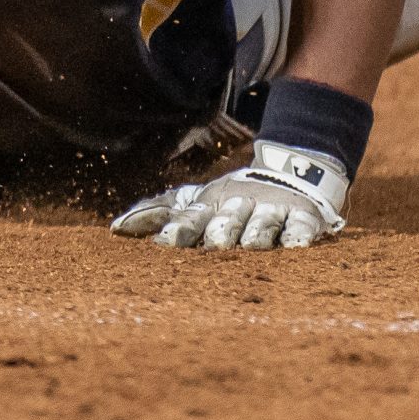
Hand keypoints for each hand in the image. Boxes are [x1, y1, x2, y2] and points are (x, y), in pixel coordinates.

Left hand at [111, 142, 350, 249]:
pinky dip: (298, 235)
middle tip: (215, 244)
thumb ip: (156, 213)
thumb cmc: (229, 199)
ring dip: (256, 234)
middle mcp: (238, 208)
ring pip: (262, 226)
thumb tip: (115, 228)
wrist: (288, 174)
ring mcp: (272, 212)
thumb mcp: (194, 201)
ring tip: (251, 244)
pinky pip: (302, 228)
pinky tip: (295, 245)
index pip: (190, 219)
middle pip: (227, 224)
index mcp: (208, 206)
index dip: (179, 231)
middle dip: (220, 233)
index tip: (165, 244)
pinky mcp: (303, 217)